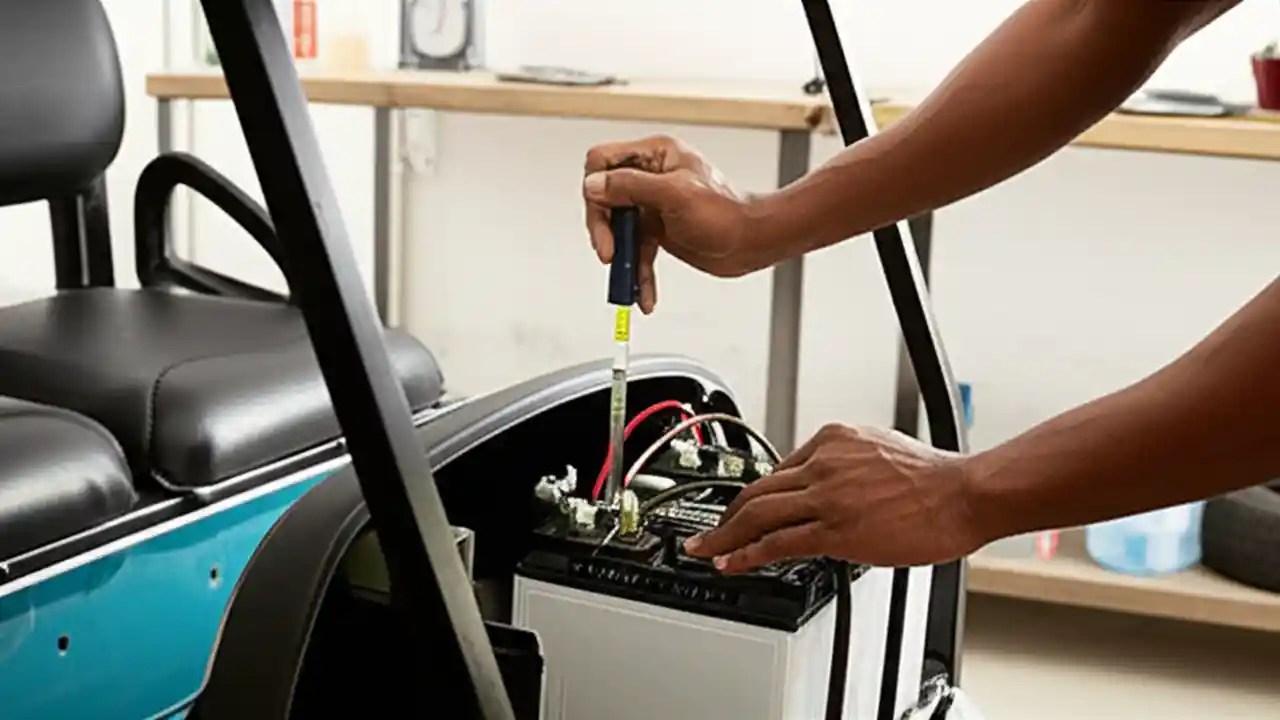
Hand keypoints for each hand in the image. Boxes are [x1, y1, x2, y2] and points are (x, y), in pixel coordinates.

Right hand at [582, 135, 768, 312]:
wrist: (752, 242)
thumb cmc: (727, 213)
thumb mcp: (675, 195)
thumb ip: (631, 187)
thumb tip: (594, 185)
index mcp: (656, 155)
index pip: (604, 161)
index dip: (597, 188)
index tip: (602, 215)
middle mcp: (651, 177)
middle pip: (605, 198)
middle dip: (605, 229)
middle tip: (609, 253)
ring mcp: (653, 204)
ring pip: (618, 229)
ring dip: (621, 258)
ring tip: (626, 283)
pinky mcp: (658, 229)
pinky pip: (637, 250)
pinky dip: (637, 272)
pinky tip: (642, 294)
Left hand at [683, 424, 985, 571]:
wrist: (962, 494)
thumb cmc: (935, 478)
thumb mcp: (880, 448)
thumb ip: (847, 464)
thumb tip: (831, 486)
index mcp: (832, 438)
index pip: (780, 468)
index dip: (760, 495)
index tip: (747, 509)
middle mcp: (821, 462)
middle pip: (757, 489)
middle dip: (725, 513)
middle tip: (708, 530)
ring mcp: (825, 496)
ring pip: (757, 514)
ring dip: (723, 535)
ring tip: (707, 549)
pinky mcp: (833, 529)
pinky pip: (776, 542)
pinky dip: (746, 553)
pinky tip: (732, 562)